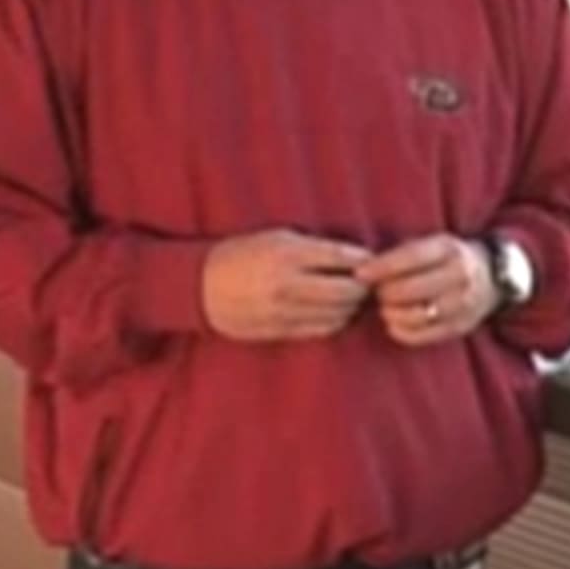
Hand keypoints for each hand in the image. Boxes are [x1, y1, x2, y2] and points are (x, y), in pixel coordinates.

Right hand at [201, 229, 372, 342]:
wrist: (199, 286)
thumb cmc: (242, 254)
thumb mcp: (276, 238)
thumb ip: (314, 246)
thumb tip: (356, 256)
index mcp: (288, 254)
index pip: (342, 258)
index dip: (364, 261)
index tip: (370, 261)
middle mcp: (289, 284)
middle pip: (347, 291)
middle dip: (362, 287)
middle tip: (366, 281)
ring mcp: (285, 311)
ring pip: (338, 314)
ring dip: (351, 306)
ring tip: (350, 296)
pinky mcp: (280, 330)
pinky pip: (322, 330)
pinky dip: (335, 321)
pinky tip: (334, 311)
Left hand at [356, 235, 495, 347]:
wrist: (491, 277)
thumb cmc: (448, 259)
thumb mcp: (434, 244)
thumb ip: (404, 254)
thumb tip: (367, 269)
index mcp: (449, 249)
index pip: (411, 257)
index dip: (382, 267)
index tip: (360, 274)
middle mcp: (460, 276)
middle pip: (411, 289)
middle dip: (385, 293)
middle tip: (374, 292)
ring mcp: (462, 304)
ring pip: (417, 315)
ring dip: (392, 313)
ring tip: (384, 308)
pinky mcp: (460, 326)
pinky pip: (424, 335)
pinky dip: (402, 332)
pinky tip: (393, 324)